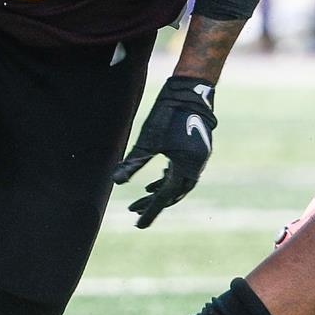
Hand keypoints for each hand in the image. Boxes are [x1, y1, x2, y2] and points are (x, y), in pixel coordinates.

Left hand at [113, 76, 216, 227]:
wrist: (190, 90)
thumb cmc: (168, 114)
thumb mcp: (147, 141)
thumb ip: (133, 163)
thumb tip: (115, 182)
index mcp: (186, 167)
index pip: (165, 197)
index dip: (150, 210)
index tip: (138, 224)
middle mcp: (196, 166)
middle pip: (173, 194)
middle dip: (154, 203)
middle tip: (134, 212)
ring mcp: (199, 157)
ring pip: (179, 183)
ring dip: (161, 191)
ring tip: (143, 197)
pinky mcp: (197, 148)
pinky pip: (183, 170)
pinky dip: (169, 177)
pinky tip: (158, 177)